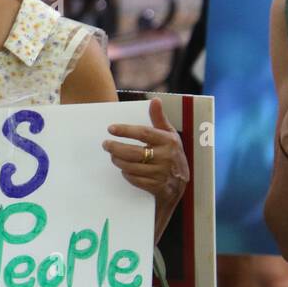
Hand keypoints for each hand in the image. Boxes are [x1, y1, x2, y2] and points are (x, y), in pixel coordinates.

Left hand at [102, 98, 189, 239]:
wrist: (181, 183)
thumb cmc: (172, 154)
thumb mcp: (169, 135)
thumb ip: (159, 118)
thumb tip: (155, 100)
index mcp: (168, 141)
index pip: (143, 133)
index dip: (126, 130)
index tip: (111, 128)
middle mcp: (166, 157)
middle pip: (134, 152)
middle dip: (116, 148)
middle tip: (105, 144)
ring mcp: (162, 173)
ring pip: (132, 167)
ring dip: (119, 161)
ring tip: (113, 156)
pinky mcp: (158, 187)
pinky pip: (136, 180)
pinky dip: (127, 175)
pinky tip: (124, 170)